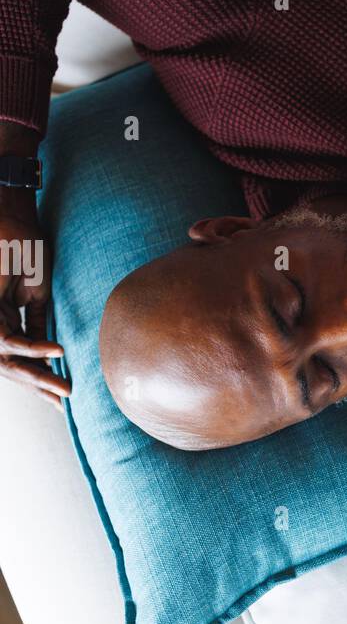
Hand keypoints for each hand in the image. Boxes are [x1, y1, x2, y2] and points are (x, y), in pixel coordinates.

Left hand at [0, 193, 68, 407]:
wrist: (13, 222)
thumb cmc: (26, 249)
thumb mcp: (37, 292)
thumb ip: (37, 320)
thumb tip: (49, 348)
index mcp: (6, 320)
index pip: (23, 357)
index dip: (41, 377)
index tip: (62, 396)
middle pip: (13, 365)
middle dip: (39, 385)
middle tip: (63, 401)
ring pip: (8, 359)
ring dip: (38, 375)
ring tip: (64, 387)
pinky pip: (10, 338)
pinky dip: (34, 347)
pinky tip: (57, 352)